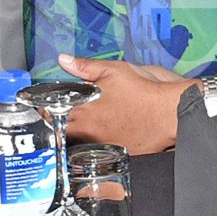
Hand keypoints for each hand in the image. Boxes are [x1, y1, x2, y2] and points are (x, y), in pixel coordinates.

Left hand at [55, 53, 186, 154]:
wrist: (168, 114)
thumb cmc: (142, 92)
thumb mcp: (111, 71)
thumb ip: (84, 67)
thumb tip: (64, 60)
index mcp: (82, 113)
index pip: (51, 115)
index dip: (48, 110)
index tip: (49, 107)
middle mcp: (88, 134)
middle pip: (64, 134)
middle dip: (63, 124)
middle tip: (69, 116)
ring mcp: (102, 147)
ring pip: (81, 145)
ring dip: (81, 136)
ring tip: (91, 125)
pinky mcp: (117, 155)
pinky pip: (101, 154)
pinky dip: (101, 145)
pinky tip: (110, 135)